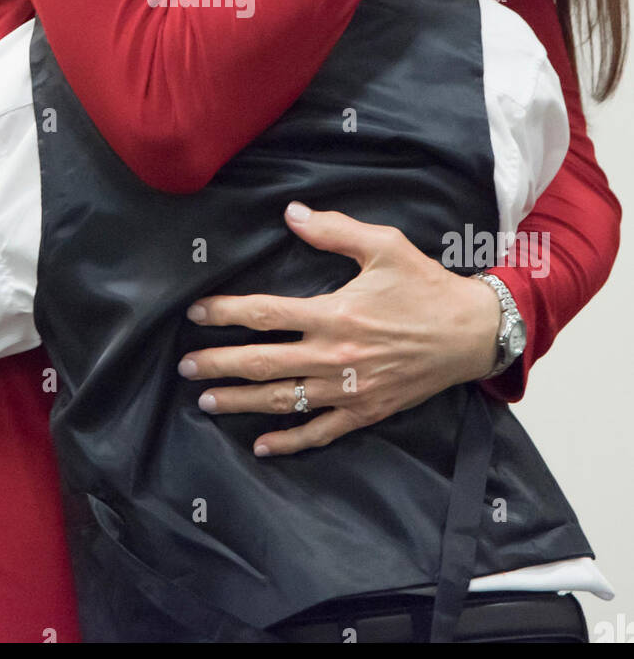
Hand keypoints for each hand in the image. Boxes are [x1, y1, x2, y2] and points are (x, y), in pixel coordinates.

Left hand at [178, 202, 501, 456]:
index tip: (196, 314)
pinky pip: (320, 432)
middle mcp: (335, 356)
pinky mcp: (365, 411)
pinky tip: (262, 445)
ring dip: (241, 402)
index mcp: (334, 313)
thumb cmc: (426, 286)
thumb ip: (333, 229)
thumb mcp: (384, 246)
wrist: (472, 333)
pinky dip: (289, 440)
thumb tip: (291, 213)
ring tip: (206, 401)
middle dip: (219, 364)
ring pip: (283, 400)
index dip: (226, 314)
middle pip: (263, 362)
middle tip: (186, 366)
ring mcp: (348, 389)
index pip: (265, 315)